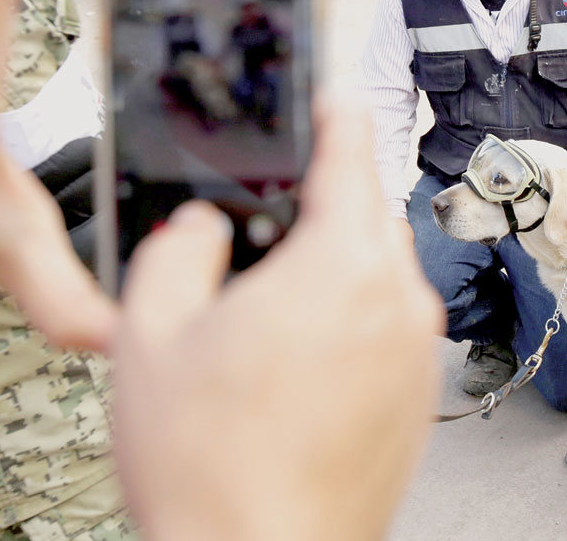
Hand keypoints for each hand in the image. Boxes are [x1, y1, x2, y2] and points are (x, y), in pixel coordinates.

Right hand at [114, 96, 445, 540]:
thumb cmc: (213, 469)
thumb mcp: (150, 334)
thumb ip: (177, 249)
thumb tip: (202, 229)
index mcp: (341, 265)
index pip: (351, 153)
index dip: (332, 114)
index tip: (328, 97)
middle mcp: (397, 303)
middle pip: (367, 216)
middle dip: (321, 207)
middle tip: (261, 228)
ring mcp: (414, 356)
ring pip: (378, 275)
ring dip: (333, 269)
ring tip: (262, 316)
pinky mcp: (416, 402)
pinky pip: (387, 330)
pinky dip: (349, 325)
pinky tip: (290, 368)